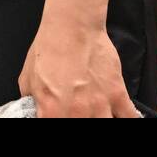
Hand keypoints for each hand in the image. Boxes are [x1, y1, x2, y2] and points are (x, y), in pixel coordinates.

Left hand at [17, 14, 138, 117]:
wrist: (71, 27)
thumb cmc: (48, 48)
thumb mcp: (28, 78)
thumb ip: (32, 101)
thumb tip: (35, 110)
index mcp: (52, 111)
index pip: (53, 128)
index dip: (54, 120)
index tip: (58, 115)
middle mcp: (77, 114)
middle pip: (83, 130)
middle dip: (78, 119)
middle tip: (77, 111)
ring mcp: (100, 106)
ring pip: (106, 126)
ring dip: (100, 119)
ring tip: (95, 112)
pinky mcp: (118, 95)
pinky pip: (129, 118)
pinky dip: (126, 118)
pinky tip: (118, 114)